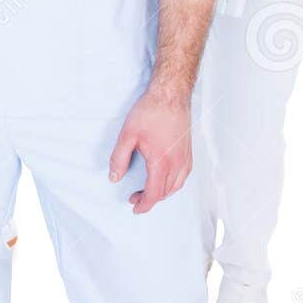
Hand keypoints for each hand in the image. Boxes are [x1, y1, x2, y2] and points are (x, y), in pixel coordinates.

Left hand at [109, 84, 191, 214]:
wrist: (170, 95)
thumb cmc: (150, 112)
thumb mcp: (127, 135)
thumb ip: (119, 159)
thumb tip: (114, 177)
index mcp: (161, 163)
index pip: (154, 194)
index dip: (144, 204)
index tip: (134, 207)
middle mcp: (177, 164)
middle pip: (165, 192)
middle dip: (150, 199)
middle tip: (134, 197)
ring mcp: (186, 158)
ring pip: (176, 186)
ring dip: (162, 193)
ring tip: (148, 190)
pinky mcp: (189, 151)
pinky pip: (183, 176)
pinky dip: (173, 183)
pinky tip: (164, 179)